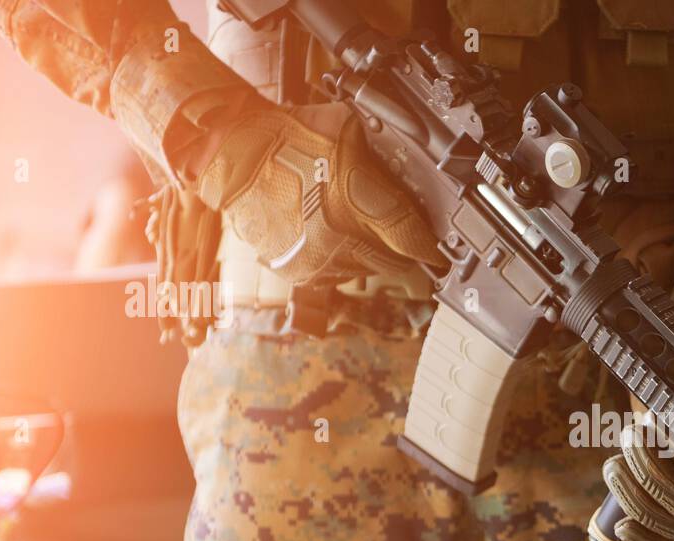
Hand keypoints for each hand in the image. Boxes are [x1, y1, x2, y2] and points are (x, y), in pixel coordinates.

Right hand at [194, 108, 443, 283]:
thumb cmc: (291, 137)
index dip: (432, 247)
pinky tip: (326, 231)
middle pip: (394, 262)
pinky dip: (338, 257)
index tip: (441, 252)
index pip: (414, 240)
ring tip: (348, 220)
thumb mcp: (352, 134)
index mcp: (356, 205)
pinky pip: (335, 273)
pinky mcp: (296, 272)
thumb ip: (385, 166)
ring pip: (365, 269)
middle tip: (395, 228)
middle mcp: (338, 242)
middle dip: (399, 247)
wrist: (232, 154)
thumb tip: (417, 186)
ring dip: (366, 252)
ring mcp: (316, 262)